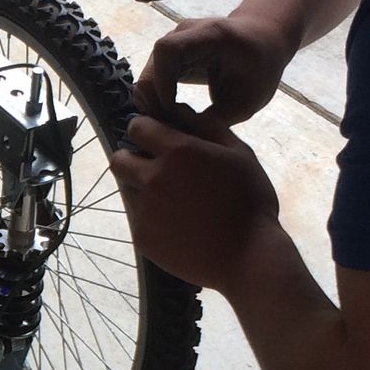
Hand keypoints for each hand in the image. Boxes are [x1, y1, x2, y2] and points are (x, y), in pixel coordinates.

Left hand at [109, 107, 282, 291]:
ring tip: (173, 201)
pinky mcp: (142, 237)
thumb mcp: (239, 155)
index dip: (145, 130)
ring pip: (127, 189)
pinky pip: (136, 218)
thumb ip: (209, 127)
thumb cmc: (251, 203)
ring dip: (142, 189)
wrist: (248, 259)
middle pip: (119, 159)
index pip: (137, 127)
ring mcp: (145, 210)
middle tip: (154, 168)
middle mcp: (153, 178)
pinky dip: (150, 217)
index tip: (156, 138)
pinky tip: (176, 224)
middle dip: (132, 158)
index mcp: (178, 152)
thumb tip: (184, 111)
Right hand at [134, 8, 297, 126]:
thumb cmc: (260, 70)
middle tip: (171, 127)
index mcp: (210, 36)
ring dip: (154, 101)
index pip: (168, 51)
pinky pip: (152, 77)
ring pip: (147, 75)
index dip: (162, 83)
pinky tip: (172, 113)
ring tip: (173, 123)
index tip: (172, 111)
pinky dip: (157, 97)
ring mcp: (174, 40)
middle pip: (152, 67)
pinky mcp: (169, 52)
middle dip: (155, 100)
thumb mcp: (246, 102)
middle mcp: (185, 32)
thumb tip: (182, 139)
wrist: (262, 42)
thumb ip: (216, 121)